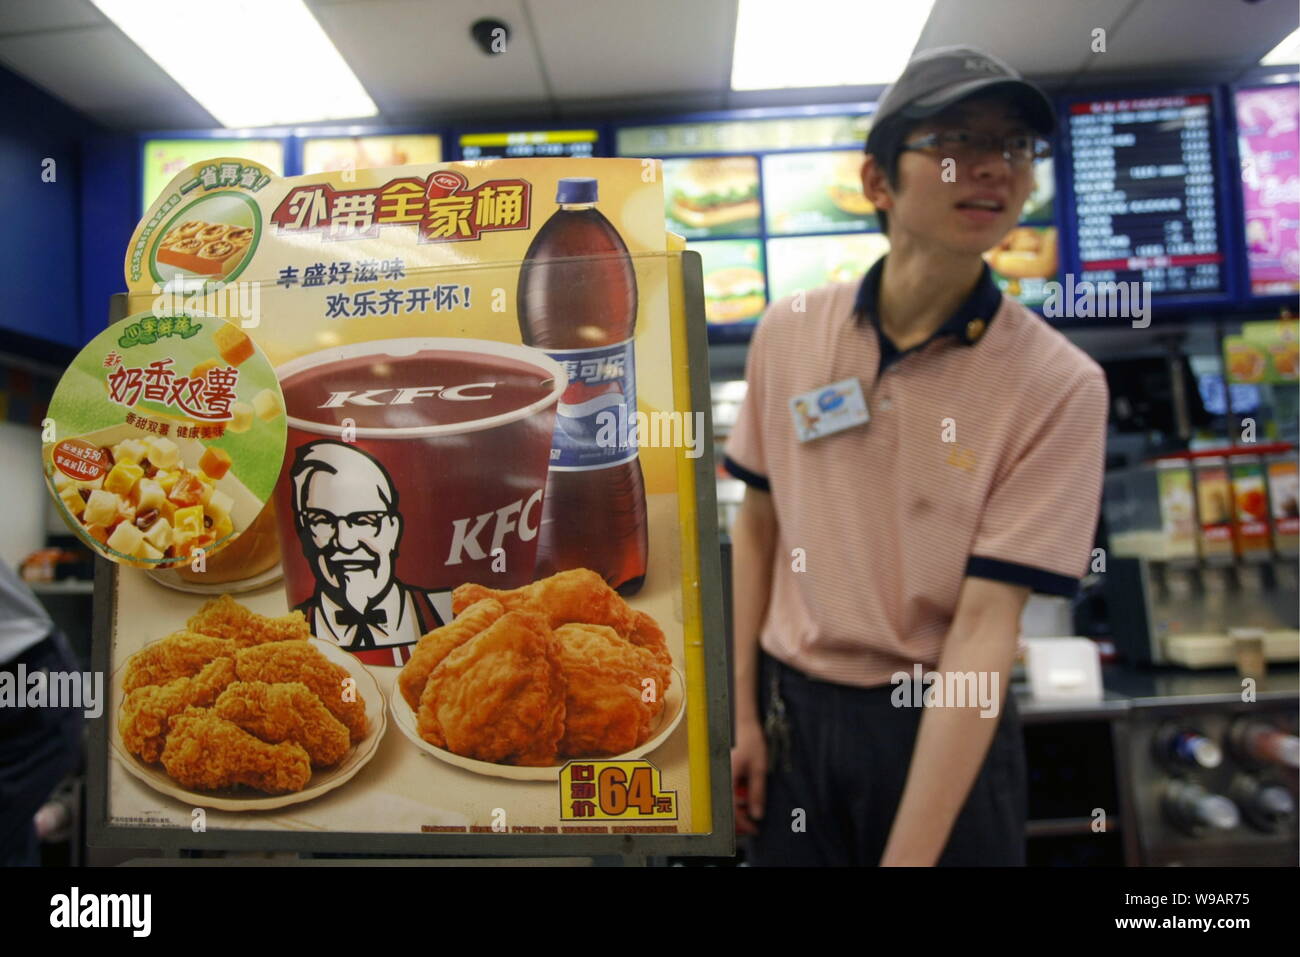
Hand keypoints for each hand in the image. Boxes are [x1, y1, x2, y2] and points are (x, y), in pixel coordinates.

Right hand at [731, 717, 766, 835]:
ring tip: (753, 811)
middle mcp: (721, 779)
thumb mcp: (759, 770)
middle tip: (754, 826)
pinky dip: (739, 800)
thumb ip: (757, 793)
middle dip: (740, 819)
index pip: (731, 809)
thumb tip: (757, 815)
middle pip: (727, 808)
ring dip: (740, 810)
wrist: (746, 727)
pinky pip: (729, 793)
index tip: (754, 829)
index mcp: (727, 779)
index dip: (742, 823)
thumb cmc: (752, 744)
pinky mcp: (725, 775)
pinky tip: (747, 799)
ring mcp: (722, 777)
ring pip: (728, 801)